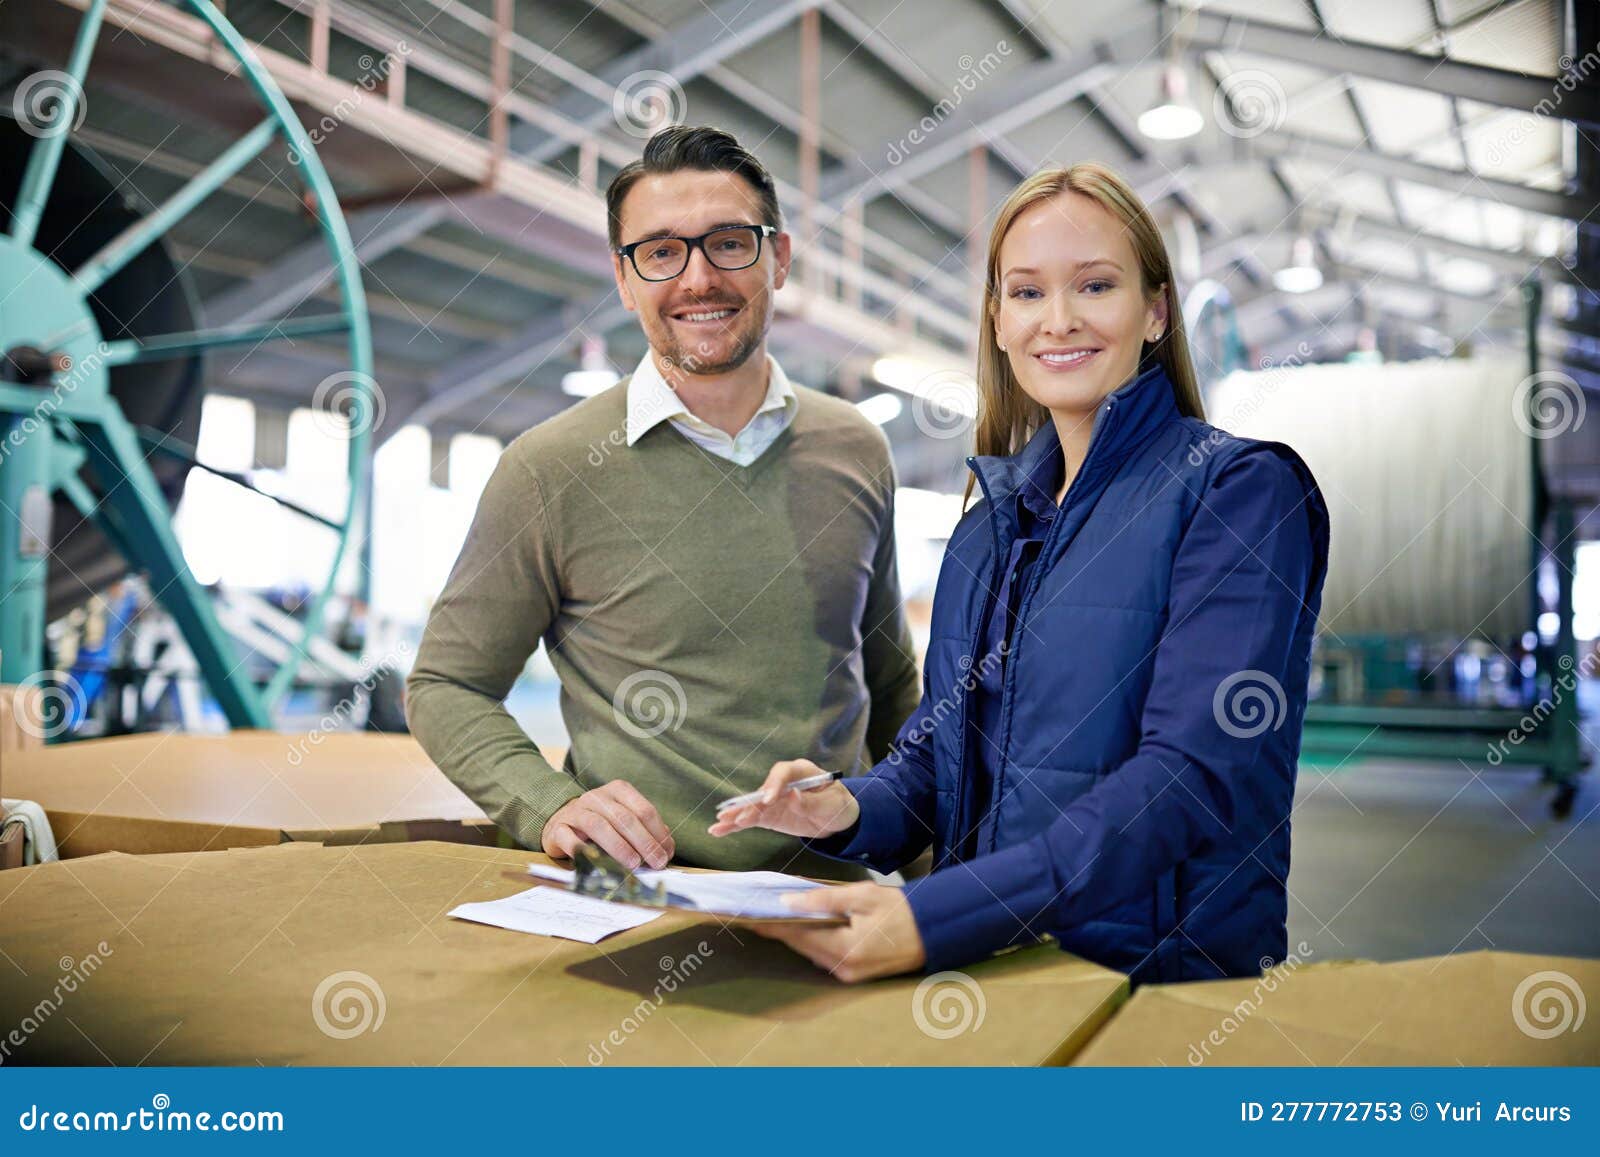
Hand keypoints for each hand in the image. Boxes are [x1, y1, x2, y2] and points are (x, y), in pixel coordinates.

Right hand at [541, 780, 673, 868]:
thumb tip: (666, 850)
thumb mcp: (624, 821)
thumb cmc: (600, 823)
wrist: (561, 821)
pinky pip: (569, 839)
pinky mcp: (558, 828)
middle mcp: (597, 797)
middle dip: (644, 842)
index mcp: (618, 791)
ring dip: (619, 847)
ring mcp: (576, 811)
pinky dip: (583, 852)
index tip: (666, 854)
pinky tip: (596, 865)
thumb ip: (645, 831)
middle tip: (656, 863)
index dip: (658, 833)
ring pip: (599, 826)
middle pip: (624, 818)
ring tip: (633, 864)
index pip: (643, 810)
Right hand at [706, 759, 858, 839]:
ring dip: (736, 814)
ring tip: (719, 823)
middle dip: (748, 803)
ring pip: (752, 805)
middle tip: (737, 815)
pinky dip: (735, 825)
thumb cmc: (839, 804)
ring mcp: (774, 799)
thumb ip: (811, 802)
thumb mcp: (831, 804)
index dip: (774, 785)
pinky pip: (751, 819)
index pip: (783, 773)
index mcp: (801, 771)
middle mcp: (783, 783)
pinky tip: (719, 830)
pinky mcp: (770, 814)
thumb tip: (792, 796)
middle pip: (762, 790)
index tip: (768, 800)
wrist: (839, 817)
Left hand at [751, 883, 925, 982]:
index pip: (796, 935)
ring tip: (775, 916)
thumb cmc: (901, 910)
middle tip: (756, 912)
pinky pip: (825, 956)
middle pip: (801, 946)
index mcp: (845, 949)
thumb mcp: (862, 896)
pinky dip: (813, 941)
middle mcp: (843, 968)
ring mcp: (849, 975)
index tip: (748, 915)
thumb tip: (788, 902)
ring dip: (796, 935)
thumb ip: (823, 899)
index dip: (771, 924)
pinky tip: (804, 926)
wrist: (935, 930)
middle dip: (780, 928)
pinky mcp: (855, 974)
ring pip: (812, 952)